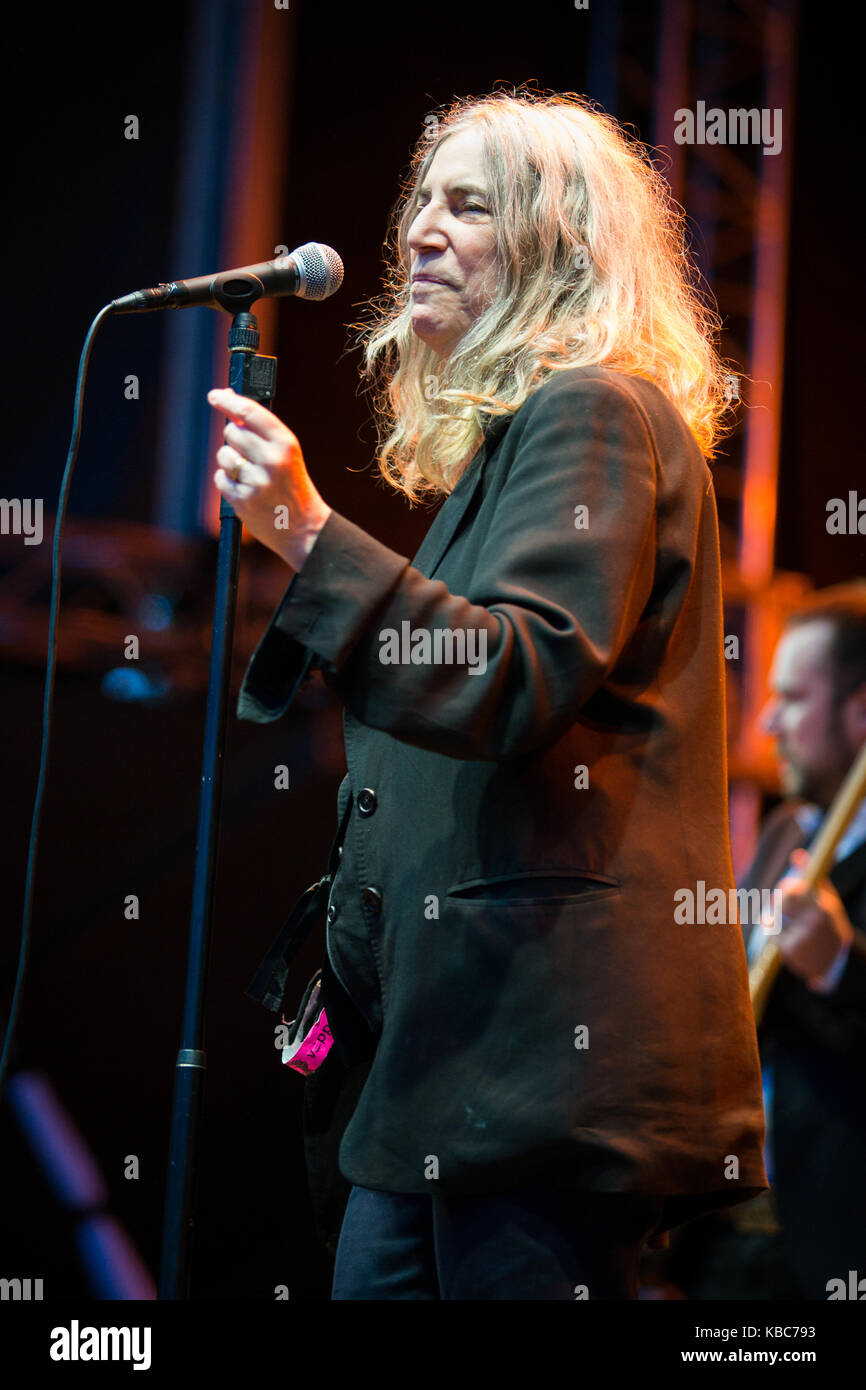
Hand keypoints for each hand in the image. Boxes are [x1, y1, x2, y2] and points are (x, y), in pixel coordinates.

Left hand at [207, 387, 331, 568]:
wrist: (305, 529)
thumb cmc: (293, 487)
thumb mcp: (286, 454)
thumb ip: (260, 430)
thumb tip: (229, 398)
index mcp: (286, 444)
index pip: (250, 412)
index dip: (228, 401)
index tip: (214, 395)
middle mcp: (272, 460)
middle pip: (232, 432)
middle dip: (234, 439)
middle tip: (248, 452)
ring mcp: (256, 482)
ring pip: (223, 455)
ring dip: (229, 462)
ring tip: (248, 474)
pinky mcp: (243, 501)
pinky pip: (220, 478)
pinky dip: (227, 481)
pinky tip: (244, 488)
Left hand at [774, 848, 854, 984]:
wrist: (835, 960)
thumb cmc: (828, 920)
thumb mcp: (826, 897)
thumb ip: (811, 875)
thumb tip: (797, 854)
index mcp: (824, 904)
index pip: (795, 890)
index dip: (786, 889)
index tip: (787, 890)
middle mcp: (816, 921)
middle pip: (781, 903)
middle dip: (779, 904)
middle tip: (782, 907)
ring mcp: (804, 937)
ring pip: (775, 919)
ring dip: (777, 921)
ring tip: (793, 927)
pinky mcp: (792, 951)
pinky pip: (773, 936)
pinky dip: (778, 937)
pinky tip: (793, 942)